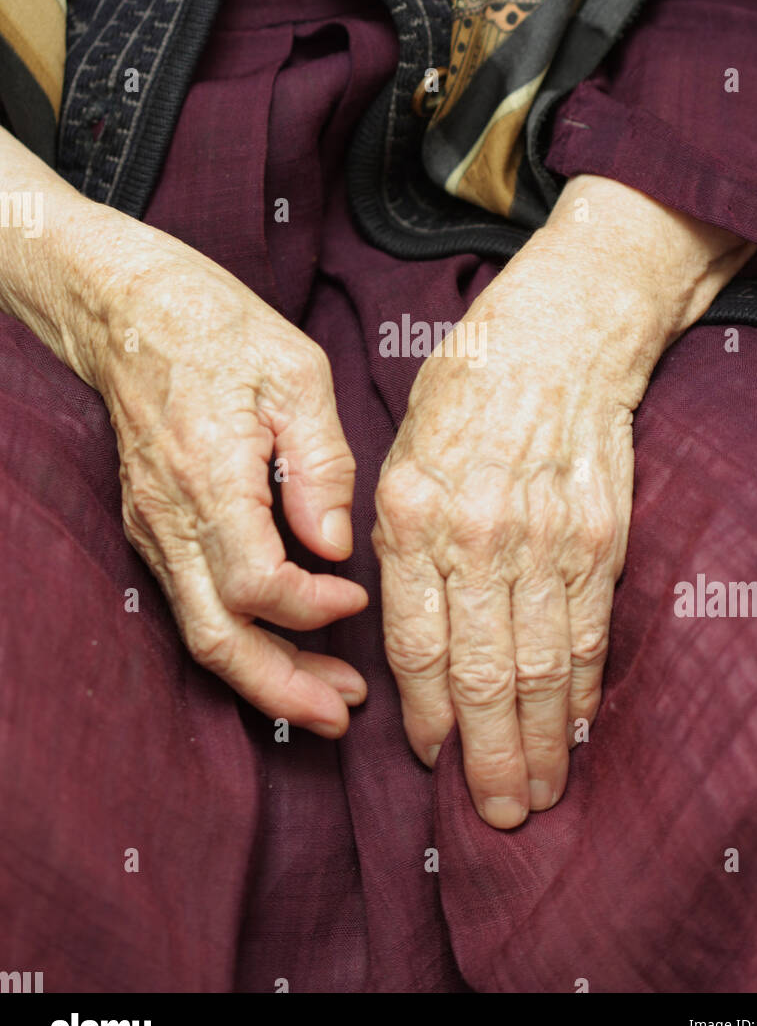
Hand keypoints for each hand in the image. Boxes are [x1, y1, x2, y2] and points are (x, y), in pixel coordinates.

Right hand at [87, 226, 368, 733]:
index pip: (257, 585)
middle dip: (283, 689)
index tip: (357, 596)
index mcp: (209, 479)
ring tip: (328, 696)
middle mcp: (170, 519)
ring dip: (264, 675)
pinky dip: (241, 636)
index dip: (313, 608)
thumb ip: (320, 466)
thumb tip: (335, 548)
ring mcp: (154, 529)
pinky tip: (287, 641)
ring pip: (200, 633)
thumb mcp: (294, 375)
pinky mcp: (154, 528)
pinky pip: (193, 604)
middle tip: (343, 715)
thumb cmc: (218, 329)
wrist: (130, 310)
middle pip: (218, 639)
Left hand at [374, 175, 751, 825]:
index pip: (415, 646)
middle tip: (497, 812)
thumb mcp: (400, 454)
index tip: (430, 757)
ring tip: (538, 792)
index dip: (426, 715)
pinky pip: (590, 633)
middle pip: (483, 674)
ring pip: (541, 668)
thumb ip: (399, 546)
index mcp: (412, 516)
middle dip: (488, 756)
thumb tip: (408, 640)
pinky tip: (574, 729)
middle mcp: (478, 537)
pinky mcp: (599, 540)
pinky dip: (582, 690)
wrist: (558, 340)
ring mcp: (546, 541)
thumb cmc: (466, 393)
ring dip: (539, 741)